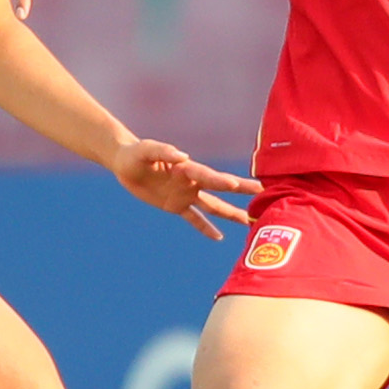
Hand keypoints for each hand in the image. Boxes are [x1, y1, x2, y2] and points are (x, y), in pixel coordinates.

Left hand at [108, 138, 260, 239]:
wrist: (126, 163)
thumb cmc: (135, 153)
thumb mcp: (144, 150)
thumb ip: (162, 151)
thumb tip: (182, 156)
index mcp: (185, 167)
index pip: (206, 175)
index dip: (219, 180)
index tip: (234, 185)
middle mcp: (191, 181)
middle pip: (219, 188)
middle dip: (240, 189)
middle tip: (262, 191)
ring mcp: (186, 194)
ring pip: (213, 205)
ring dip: (230, 213)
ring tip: (249, 220)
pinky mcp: (176, 205)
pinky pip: (194, 218)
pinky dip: (205, 228)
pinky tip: (218, 237)